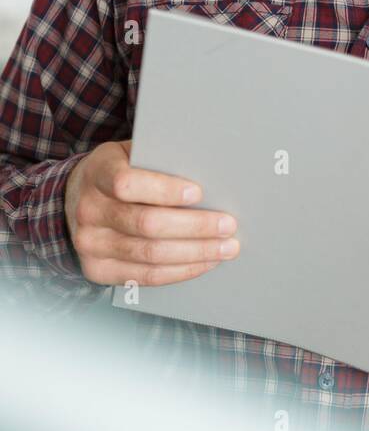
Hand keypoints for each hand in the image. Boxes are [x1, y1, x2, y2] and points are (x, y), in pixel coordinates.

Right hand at [63, 139, 239, 286]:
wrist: (77, 199)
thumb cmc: (119, 172)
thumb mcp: (132, 154)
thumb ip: (160, 159)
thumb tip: (209, 171)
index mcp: (97, 172)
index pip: (126, 183)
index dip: (164, 190)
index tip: (198, 192)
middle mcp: (89, 210)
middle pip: (146, 223)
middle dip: (194, 227)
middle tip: (227, 225)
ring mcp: (90, 243)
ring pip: (150, 254)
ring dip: (195, 253)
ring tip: (225, 247)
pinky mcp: (97, 269)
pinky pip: (145, 277)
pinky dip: (180, 271)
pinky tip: (203, 262)